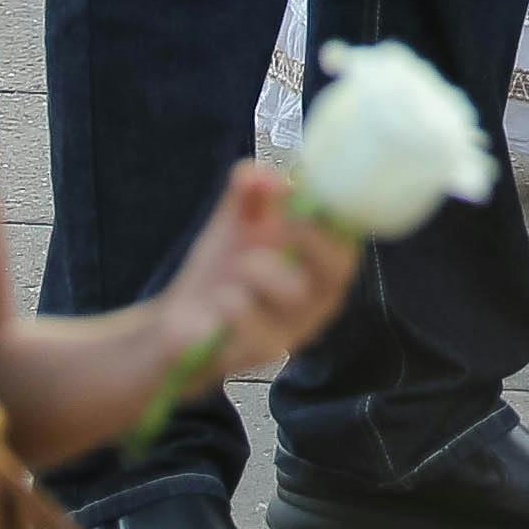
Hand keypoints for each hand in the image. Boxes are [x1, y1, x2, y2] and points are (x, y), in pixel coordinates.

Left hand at [156, 162, 360, 384]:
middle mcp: (315, 301)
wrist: (181, 324)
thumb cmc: (222, 269)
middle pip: (335, 273)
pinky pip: (255, 330)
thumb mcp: (234, 223)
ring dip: (261, 271)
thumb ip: (248, 193)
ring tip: (238, 266)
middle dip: (310, 241)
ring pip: (293, 297)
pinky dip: (233, 306)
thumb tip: (257, 172)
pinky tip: (219, 302)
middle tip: (279, 224)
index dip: (335, 214)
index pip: (347, 240)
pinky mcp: (259, 356)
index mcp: (318, 266)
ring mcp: (290, 332)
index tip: (305, 192)